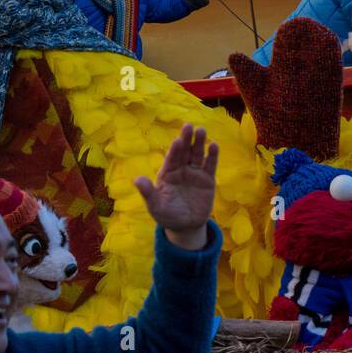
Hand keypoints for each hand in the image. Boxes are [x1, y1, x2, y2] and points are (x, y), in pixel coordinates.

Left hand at [134, 124, 218, 249]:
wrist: (185, 226)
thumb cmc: (167, 215)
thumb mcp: (156, 206)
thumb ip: (148, 193)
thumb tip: (137, 179)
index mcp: (167, 173)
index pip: (171, 158)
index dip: (175, 150)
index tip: (177, 140)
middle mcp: (181, 169)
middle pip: (185, 151)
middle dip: (187, 139)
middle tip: (189, 126)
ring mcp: (195, 173)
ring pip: (197, 154)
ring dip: (199, 142)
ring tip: (202, 130)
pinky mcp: (207, 179)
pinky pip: (210, 165)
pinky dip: (212, 156)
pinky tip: (214, 146)